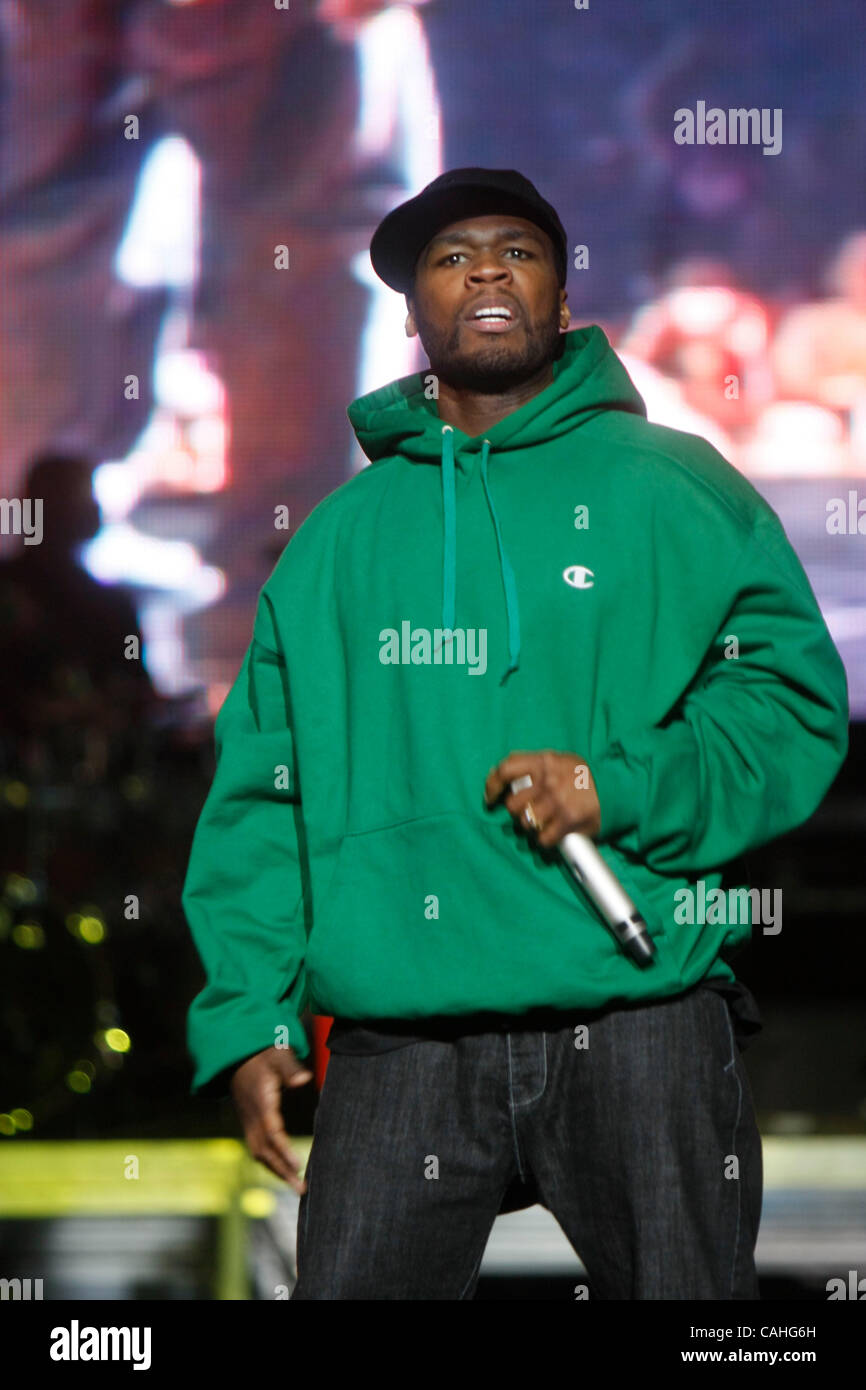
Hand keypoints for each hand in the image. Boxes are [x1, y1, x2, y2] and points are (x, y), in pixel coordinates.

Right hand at [230, 1046, 313, 1193]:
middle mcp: (252, 1117)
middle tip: (302, 1189)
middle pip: (264, 1150)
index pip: (271, 1131)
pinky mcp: (249, 1125)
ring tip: (297, 1187)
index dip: (283, 1150)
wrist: (240, 1057)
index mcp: (261, 1102)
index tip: (298, 1165)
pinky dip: (270, 1164)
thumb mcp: (279, 1055)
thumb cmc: (265, 1056)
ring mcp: (248, 1123)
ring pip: (259, 1153)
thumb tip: (304, 1079)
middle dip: (282, 1171)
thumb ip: (291, 1068)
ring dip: (276, 1171)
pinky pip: (258, 1150)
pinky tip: (285, 1172)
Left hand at [484, 749, 601, 848]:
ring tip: (544, 822)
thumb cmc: (582, 777)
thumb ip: (533, 766)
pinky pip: (542, 838)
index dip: (492, 785)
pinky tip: (553, 833)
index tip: (491, 798)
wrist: (616, 789)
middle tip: (530, 811)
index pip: (506, 769)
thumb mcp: (558, 761)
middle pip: (512, 804)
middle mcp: (548, 780)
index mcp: (544, 761)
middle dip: (518, 812)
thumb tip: (502, 778)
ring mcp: (558, 801)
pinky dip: (546, 840)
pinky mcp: (568, 821)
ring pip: (525, 823)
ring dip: (531, 826)